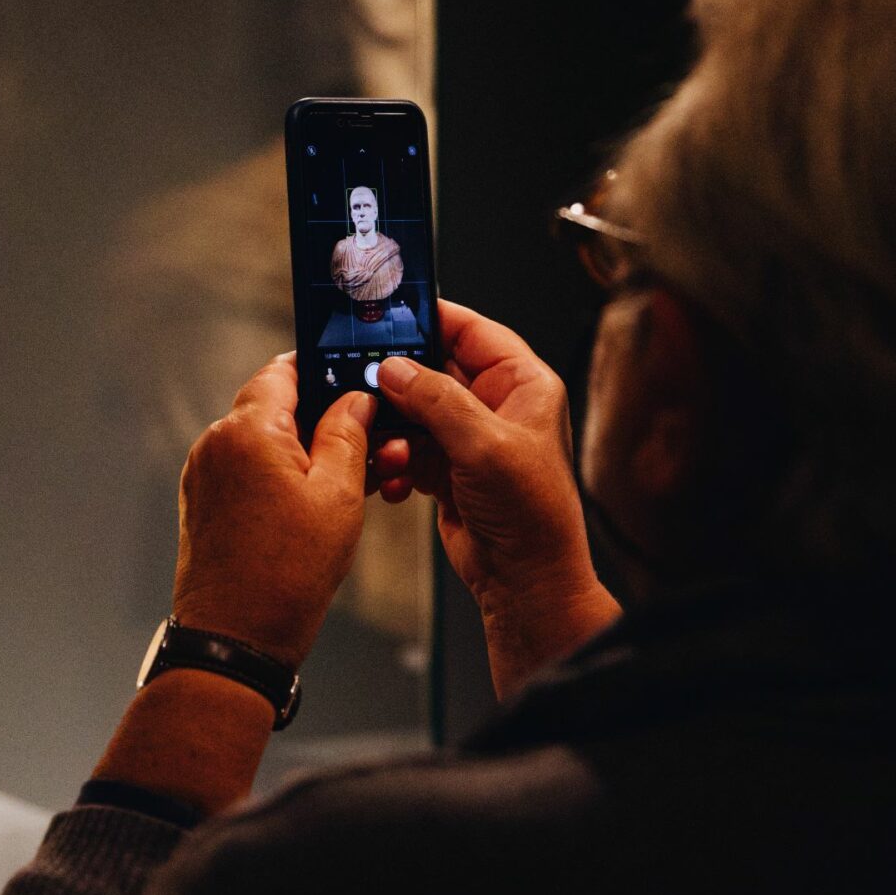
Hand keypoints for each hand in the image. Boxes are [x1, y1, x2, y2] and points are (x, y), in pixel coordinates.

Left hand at [172, 355, 376, 667]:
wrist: (236, 638)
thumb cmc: (285, 576)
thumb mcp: (338, 496)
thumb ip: (348, 435)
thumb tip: (357, 399)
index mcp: (247, 431)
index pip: (283, 370)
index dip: (322, 371)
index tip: (353, 382)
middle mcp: (216, 443)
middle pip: (274, 406)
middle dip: (320, 420)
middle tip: (364, 447)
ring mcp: (204, 473)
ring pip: (262, 441)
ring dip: (301, 452)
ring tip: (342, 488)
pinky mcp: (202, 500)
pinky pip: (245, 469)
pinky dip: (277, 477)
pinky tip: (309, 508)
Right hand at [370, 300, 620, 695]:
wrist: (524, 581)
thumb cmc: (531, 516)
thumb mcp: (483, 446)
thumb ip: (436, 400)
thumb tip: (393, 367)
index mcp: (521, 384)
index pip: (471, 330)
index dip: (430, 318)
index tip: (387, 312)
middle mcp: (496, 405)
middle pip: (432, 369)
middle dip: (397, 382)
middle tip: (363, 383)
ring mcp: (469, 437)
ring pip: (412, 410)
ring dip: (392, 429)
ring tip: (387, 449)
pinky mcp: (446, 467)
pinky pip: (406, 446)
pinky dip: (393, 460)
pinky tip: (393, 479)